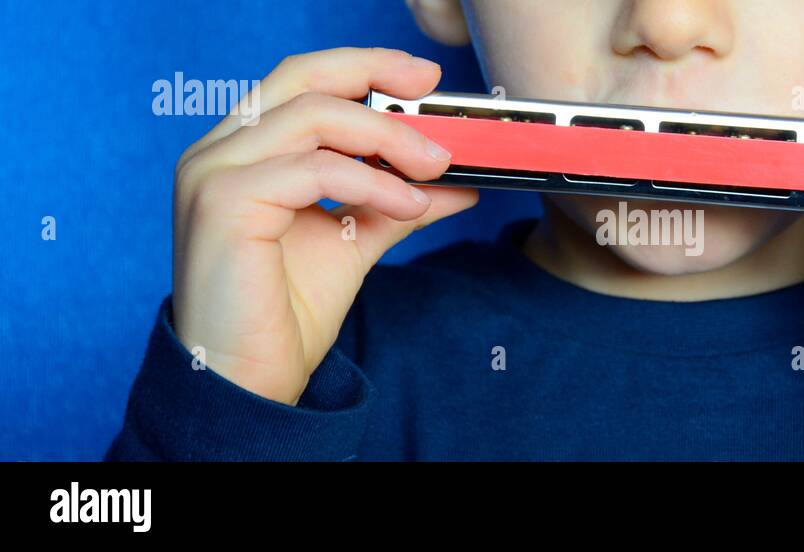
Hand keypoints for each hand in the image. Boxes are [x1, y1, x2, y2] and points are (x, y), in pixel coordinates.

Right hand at [172, 47, 477, 404]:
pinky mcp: (223, 203)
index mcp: (241, 150)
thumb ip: (396, 203)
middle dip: (376, 75)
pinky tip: (409, 206)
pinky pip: (316, 169)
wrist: (248, 379)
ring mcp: (213, 172)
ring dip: (389, 139)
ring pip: (315, 117)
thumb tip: (456, 183)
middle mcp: (218, 151)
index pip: (302, 80)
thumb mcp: (354, 239)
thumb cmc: (285, 313)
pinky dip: (373, 182)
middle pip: (302, 77)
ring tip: (437, 169)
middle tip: (434, 93)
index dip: (363, 67)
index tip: (422, 78)